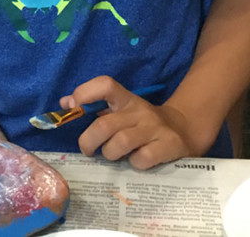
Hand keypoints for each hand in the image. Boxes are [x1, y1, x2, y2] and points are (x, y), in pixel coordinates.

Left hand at [64, 76, 194, 169]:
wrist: (184, 130)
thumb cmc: (141, 123)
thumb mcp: (120, 111)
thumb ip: (94, 107)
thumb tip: (64, 103)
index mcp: (125, 99)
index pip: (105, 84)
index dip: (85, 93)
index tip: (72, 108)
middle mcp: (140, 110)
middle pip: (105, 125)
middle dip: (89, 141)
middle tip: (88, 150)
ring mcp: (155, 128)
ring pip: (121, 142)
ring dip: (110, 154)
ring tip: (112, 156)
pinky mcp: (169, 145)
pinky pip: (143, 158)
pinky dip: (134, 164)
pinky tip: (135, 163)